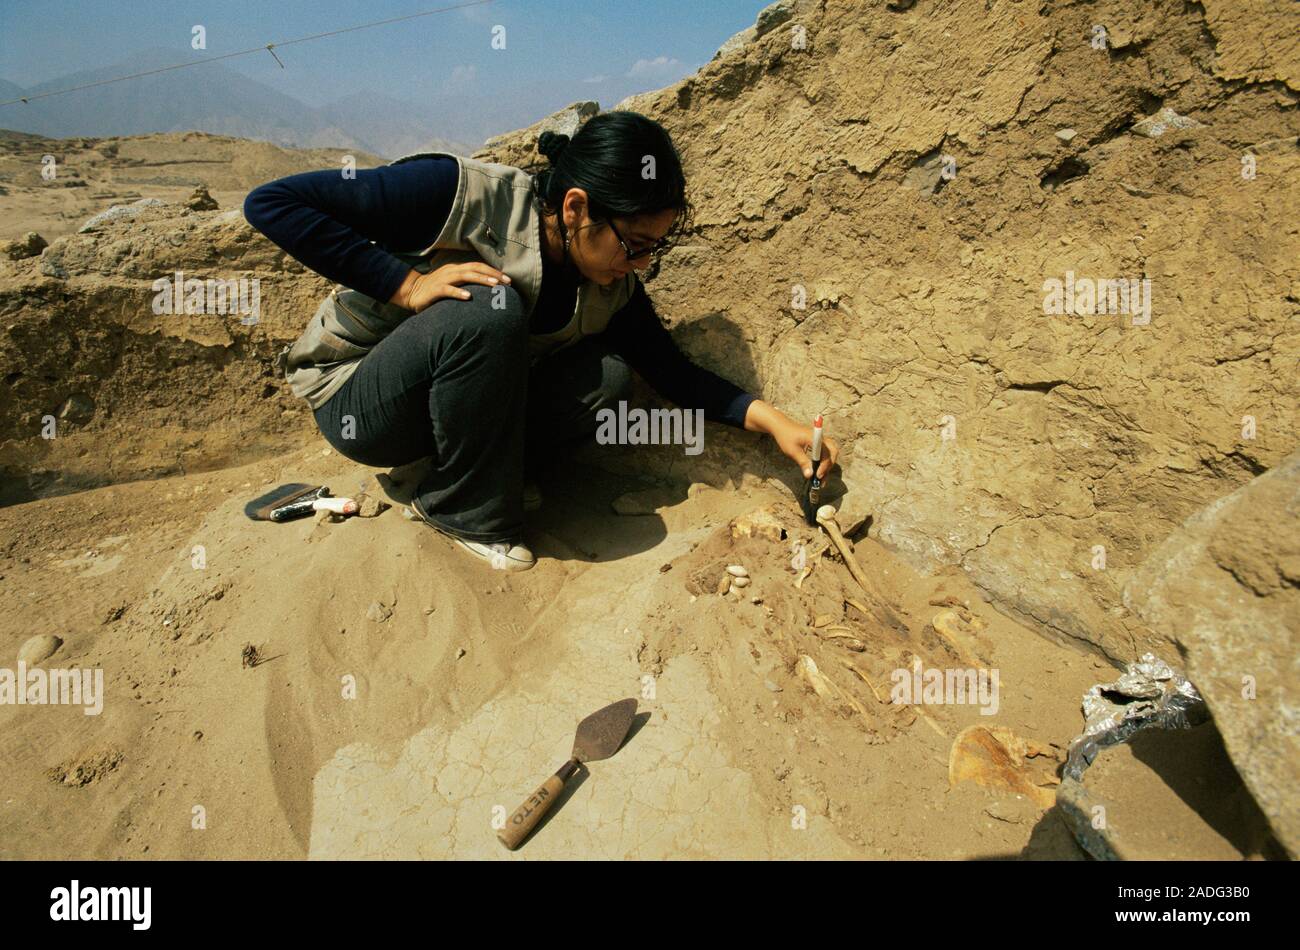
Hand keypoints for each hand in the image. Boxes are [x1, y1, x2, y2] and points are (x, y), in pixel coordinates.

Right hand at [390, 262, 511, 310]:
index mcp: (457, 269)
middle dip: (493, 274)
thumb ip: (467, 284)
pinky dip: (458, 292)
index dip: (493, 271)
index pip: (478, 266)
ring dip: (481, 279)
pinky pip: (448, 290)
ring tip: (494, 284)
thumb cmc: (436, 290)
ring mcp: (443, 279)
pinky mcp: (435, 290)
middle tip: (507, 282)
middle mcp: (452, 271)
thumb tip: (487, 289)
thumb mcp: (453, 284)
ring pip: (464, 276)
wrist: (412, 292)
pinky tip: (468, 297)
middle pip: (475, 268)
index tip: (508, 280)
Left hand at [772, 417, 838, 479]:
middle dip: (829, 466)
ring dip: (827, 466)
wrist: (782, 426)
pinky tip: (818, 472)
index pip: (826, 452)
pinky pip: (825, 453)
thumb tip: (809, 475)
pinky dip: (824, 462)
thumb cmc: (786, 437)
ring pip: (831, 453)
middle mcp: (821, 438)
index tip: (817, 475)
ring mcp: (821, 440)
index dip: (824, 465)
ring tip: (820, 480)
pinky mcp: (818, 443)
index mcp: (815, 438)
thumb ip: (803, 462)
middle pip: (833, 452)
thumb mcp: (793, 451)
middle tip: (821, 479)